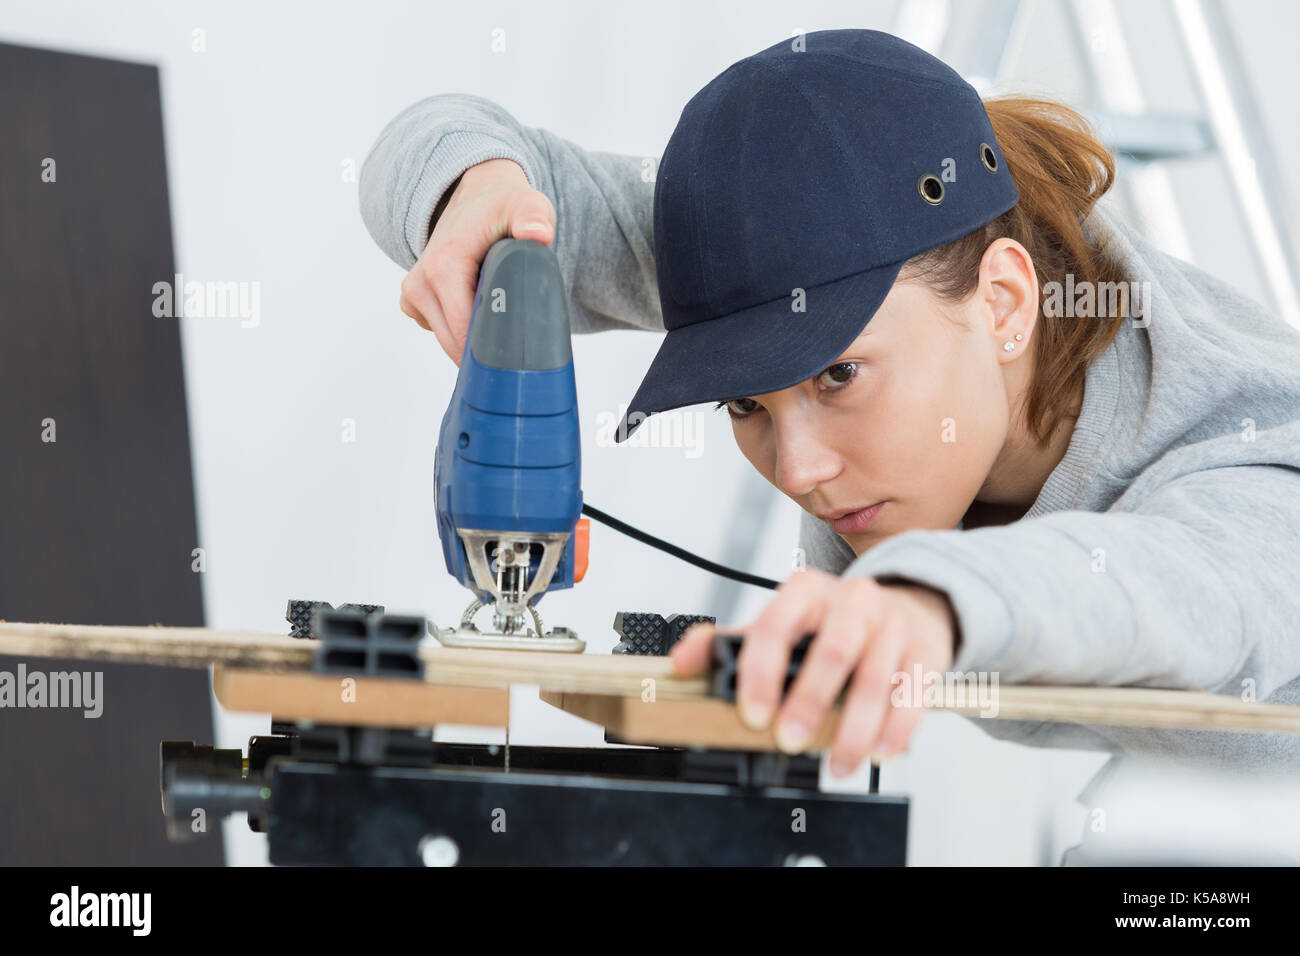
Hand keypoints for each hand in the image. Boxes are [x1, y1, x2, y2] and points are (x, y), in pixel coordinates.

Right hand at [398, 158, 556, 363]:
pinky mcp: (412, 302)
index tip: (517, 359)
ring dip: (474, 340)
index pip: (463, 331)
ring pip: (447, 341)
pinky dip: (460, 329)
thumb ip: (534, 218)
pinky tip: (478, 307)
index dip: (492, 350)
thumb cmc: (502, 207)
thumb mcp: (526, 206)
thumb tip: (538, 234)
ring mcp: (412, 294)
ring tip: (499, 316)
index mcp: (443, 267)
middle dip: (485, 350)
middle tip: (518, 346)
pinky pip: (440, 331)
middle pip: (454, 343)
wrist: (476, 199)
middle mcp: (419, 283)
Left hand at [671, 569, 957, 776]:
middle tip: (788, 741)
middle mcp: (851, 600)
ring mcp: (891, 624)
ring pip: (874, 680)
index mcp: (805, 591)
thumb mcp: (782, 623)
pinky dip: (895, 730)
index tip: (753, 714)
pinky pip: (912, 694)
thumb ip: (730, 644)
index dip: (760, 673)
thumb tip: (680, 663)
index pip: (775, 627)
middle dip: (807, 703)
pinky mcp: (924, 650)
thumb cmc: (833, 622)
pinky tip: (878, 753)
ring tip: (836, 764)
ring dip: (853, 731)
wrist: (908, 603)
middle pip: (830, 653)